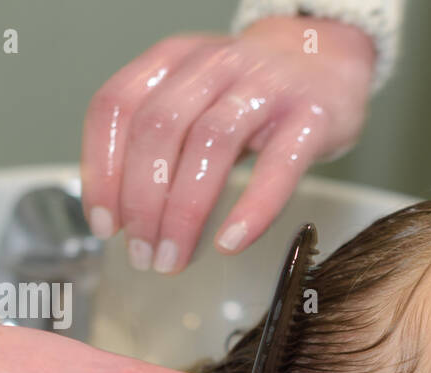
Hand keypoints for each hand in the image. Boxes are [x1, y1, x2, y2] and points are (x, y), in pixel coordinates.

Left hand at [81, 15, 375, 274]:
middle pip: (159, 129)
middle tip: (143, 254)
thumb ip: (160, 141)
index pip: (117, 107)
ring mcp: (265, 88)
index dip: (102, 170)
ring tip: (176, 256)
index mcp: (174, 60)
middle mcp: (214, 66)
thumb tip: (125, 214)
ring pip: (210, 144)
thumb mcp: (196, 98)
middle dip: (142, 202)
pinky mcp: (311, 117)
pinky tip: (231, 241)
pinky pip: (279, 165)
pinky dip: (252, 208)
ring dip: (184, 210)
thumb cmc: (255, 94)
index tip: (104, 224)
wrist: (327, 58)